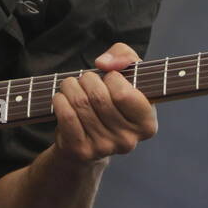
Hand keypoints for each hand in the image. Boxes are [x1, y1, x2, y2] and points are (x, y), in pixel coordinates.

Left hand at [50, 42, 157, 166]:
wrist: (90, 138)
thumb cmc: (112, 101)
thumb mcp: (128, 74)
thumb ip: (125, 56)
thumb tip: (104, 64)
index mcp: (147, 124)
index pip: (124, 94)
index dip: (112, 78)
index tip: (109, 78)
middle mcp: (129, 140)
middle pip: (99, 97)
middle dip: (87, 79)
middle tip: (85, 79)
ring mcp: (104, 148)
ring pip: (81, 103)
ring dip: (71, 86)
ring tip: (71, 85)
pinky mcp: (82, 151)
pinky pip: (67, 116)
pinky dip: (60, 100)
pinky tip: (62, 98)